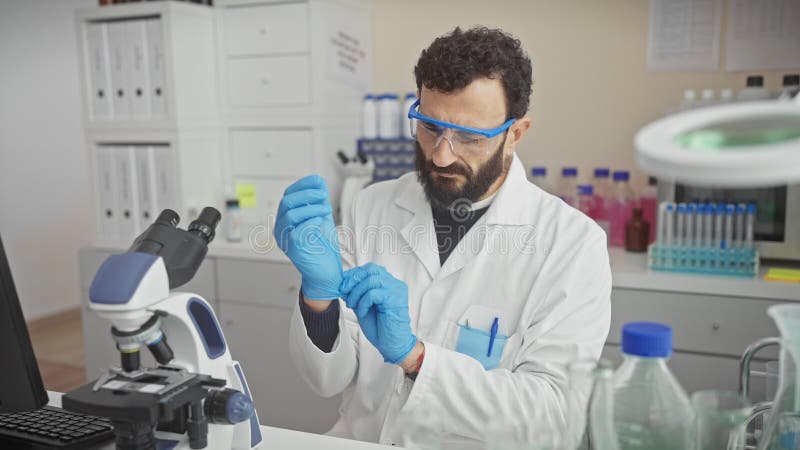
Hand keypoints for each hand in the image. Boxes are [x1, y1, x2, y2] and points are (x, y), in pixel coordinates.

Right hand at [274, 175, 342, 299]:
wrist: (327, 272)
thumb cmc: (323, 248)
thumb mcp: (322, 218)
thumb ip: (319, 201)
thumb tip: (319, 181)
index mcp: (286, 219)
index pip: (288, 195)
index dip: (303, 185)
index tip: (318, 182)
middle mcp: (281, 228)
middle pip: (287, 202)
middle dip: (307, 195)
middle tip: (323, 196)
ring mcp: (284, 238)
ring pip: (291, 214)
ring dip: (312, 208)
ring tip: (326, 210)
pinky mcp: (292, 248)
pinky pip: (298, 230)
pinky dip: (312, 222)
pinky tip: (322, 222)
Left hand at [340, 263, 416, 363]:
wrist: (392, 344)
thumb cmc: (381, 328)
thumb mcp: (362, 306)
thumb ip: (355, 294)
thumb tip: (342, 284)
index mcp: (388, 284)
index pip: (370, 269)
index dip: (354, 274)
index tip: (343, 284)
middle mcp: (394, 284)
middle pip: (371, 270)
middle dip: (353, 280)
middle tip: (344, 292)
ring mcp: (396, 290)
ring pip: (371, 280)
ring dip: (356, 293)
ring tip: (353, 305)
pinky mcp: (395, 299)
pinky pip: (373, 294)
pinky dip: (363, 303)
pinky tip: (362, 312)